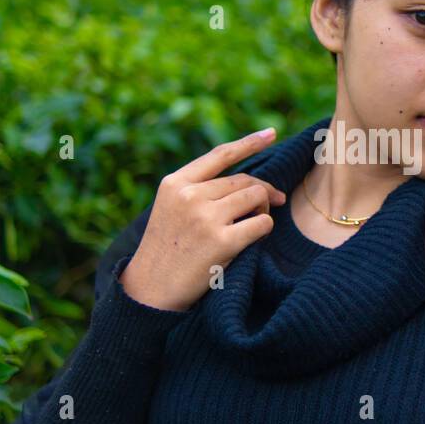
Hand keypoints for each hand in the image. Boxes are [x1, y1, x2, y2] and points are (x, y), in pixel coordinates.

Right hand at [118, 128, 285, 311]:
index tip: (271, 134)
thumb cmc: (166, 250)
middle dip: (263, 191)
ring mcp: (205, 217)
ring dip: (262, 210)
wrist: (150, 290)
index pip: (220, 155)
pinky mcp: (222, 241)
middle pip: (244, 179)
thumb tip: (248, 181)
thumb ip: (198, 190)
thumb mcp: (170, 209)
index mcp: (175, 183)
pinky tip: (253, 240)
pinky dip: (264, 230)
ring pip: (256, 197)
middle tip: (274, 202)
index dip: (249, 143)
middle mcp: (190, 195)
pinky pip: (262, 223)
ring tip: (252, 225)